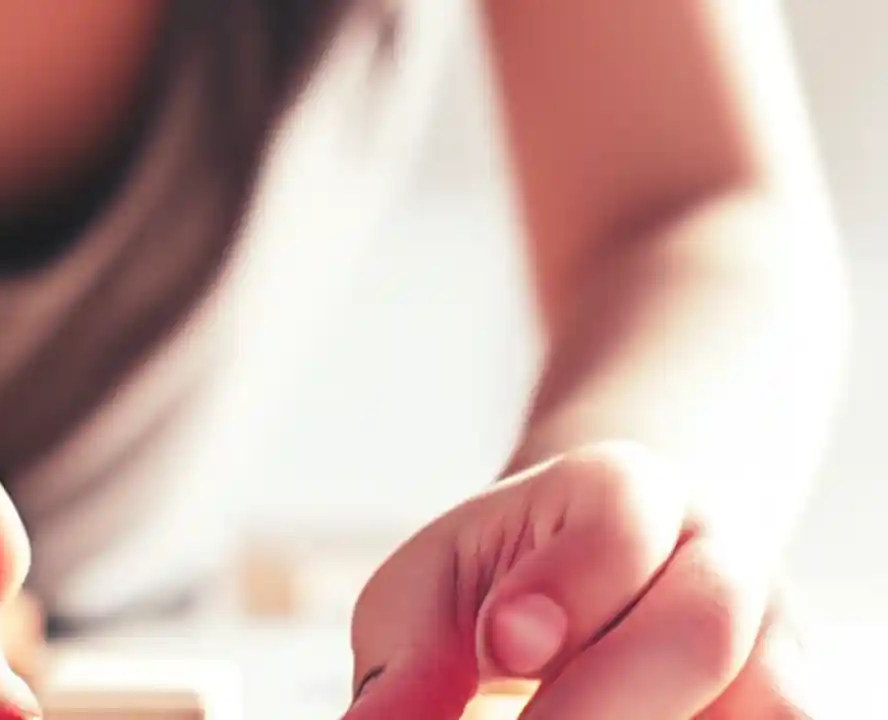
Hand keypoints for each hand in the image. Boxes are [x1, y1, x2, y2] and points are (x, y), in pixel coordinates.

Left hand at [345, 441, 817, 718]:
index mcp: (623, 490)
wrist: (606, 574)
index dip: (565, 591)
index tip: (501, 645)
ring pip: (766, 701)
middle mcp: (717, 553)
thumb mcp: (436, 591)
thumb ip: (407, 659)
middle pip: (701, 628)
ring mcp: (772, 636)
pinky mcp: (786, 700)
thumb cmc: (503, 581)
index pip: (618, 522)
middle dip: (603, 703)